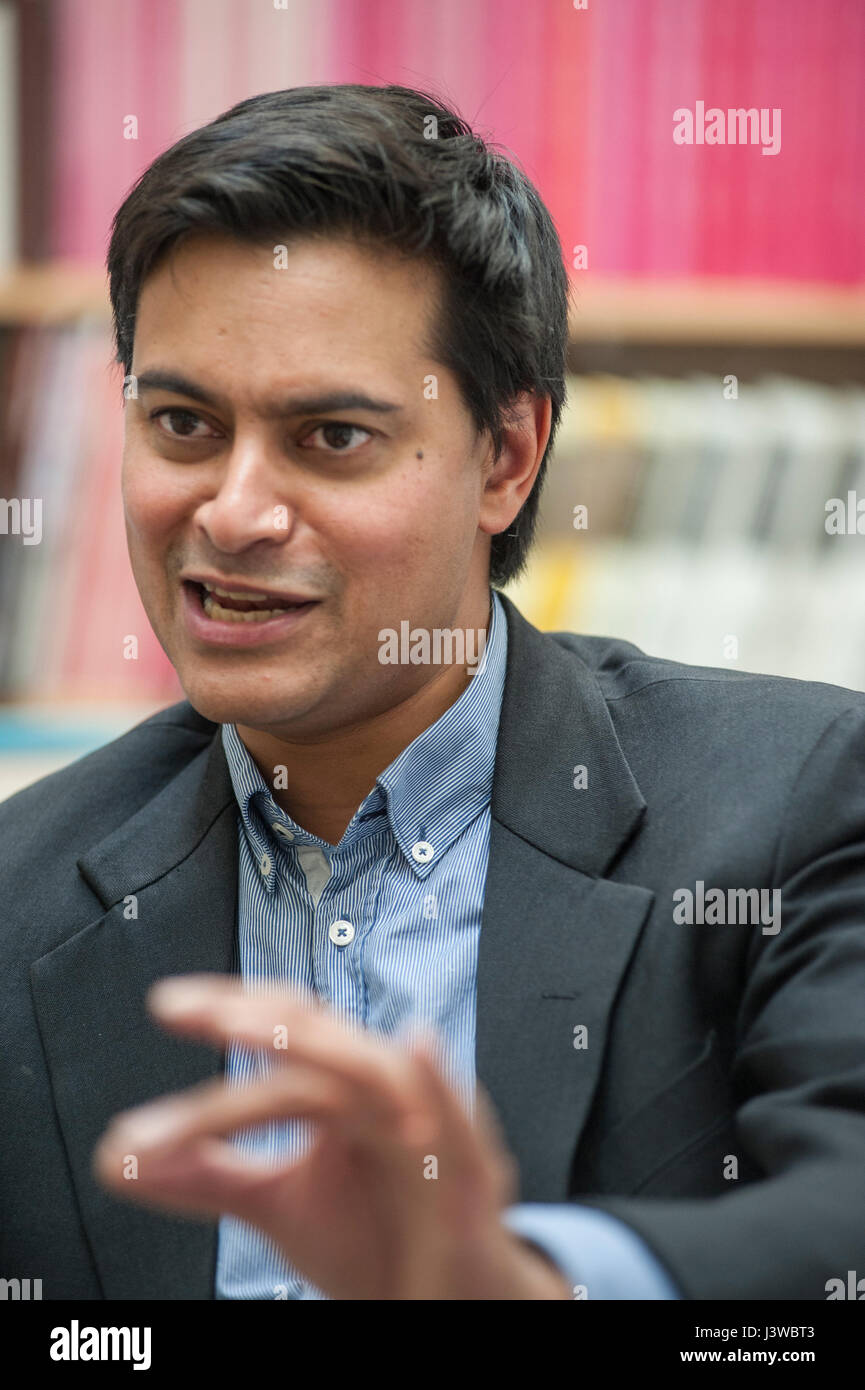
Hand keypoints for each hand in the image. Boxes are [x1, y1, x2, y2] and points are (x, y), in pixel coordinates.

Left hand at [92, 975, 570, 1299]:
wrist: (448, 1295)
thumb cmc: (378, 1237)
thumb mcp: (278, 1202)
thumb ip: (207, 1173)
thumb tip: (118, 1160)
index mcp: (340, 1089)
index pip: (286, 1028)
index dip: (231, 1007)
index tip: (169, 1006)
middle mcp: (380, 1094)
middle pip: (322, 1042)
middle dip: (266, 1023)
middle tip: (207, 1017)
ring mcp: (426, 1129)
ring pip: (371, 1074)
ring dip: (322, 1049)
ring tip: (267, 1029)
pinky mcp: (466, 1179)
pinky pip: (456, 1124)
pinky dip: (439, 1086)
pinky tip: (418, 1046)